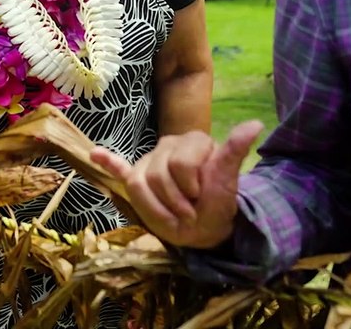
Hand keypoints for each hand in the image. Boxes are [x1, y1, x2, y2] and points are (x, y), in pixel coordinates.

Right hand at [89, 121, 262, 247]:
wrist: (207, 227)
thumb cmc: (217, 203)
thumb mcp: (229, 180)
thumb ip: (235, 151)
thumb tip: (256, 123)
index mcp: (192, 142)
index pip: (178, 163)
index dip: (189, 188)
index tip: (200, 198)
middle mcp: (167, 146)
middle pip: (156, 175)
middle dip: (174, 202)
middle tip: (189, 214)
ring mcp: (150, 161)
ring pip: (138, 183)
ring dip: (155, 209)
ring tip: (173, 218)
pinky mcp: (136, 178)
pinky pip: (120, 169)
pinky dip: (108, 162)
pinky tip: (95, 153)